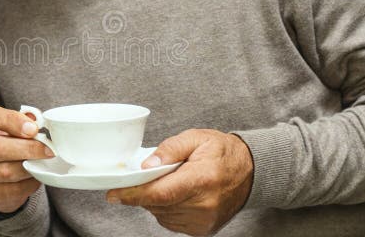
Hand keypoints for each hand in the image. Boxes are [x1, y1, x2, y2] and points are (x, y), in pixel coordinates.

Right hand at [0, 104, 53, 212]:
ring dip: (28, 168)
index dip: (11, 121)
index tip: (33, 128)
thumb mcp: (5, 126)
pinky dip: (27, 184)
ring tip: (43, 162)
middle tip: (48, 150)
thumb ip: (20, 121)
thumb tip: (38, 121)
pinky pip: (9, 190)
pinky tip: (35, 176)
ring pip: (4, 172)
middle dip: (26, 149)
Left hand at [106, 129, 252, 235]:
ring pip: (161, 214)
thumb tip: (146, 166)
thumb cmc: (222, 152)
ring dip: (156, 200)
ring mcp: (204, 220)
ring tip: (170, 181)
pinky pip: (171, 221)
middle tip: (145, 176)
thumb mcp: (196, 138)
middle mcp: (204, 205)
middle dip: (144, 191)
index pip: (160, 193)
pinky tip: (177, 194)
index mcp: (202, 179)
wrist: (251, 171)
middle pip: (157, 204)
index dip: (133, 195)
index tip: (113, 194)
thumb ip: (170, 149)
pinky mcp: (203, 229)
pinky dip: (166, 208)